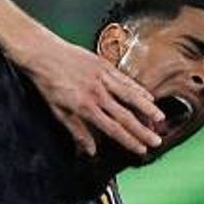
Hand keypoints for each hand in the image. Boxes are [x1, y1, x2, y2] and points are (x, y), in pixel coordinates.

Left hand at [20, 36, 163, 157]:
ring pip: (130, 96)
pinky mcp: (104, 65)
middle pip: (125, 116)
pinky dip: (138, 89)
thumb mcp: (57, 110)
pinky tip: (148, 97)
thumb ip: (77, 130)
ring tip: (160, 119)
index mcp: (84, 107)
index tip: (141, 150)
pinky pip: (125, 79)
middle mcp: (97, 93)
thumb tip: (91, 150)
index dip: (129, 141)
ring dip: (147, 109)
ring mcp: (102, 78)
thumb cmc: (47, 82)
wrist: (42, 53)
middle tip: (157, 141)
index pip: (112, 128)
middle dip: (142, 131)